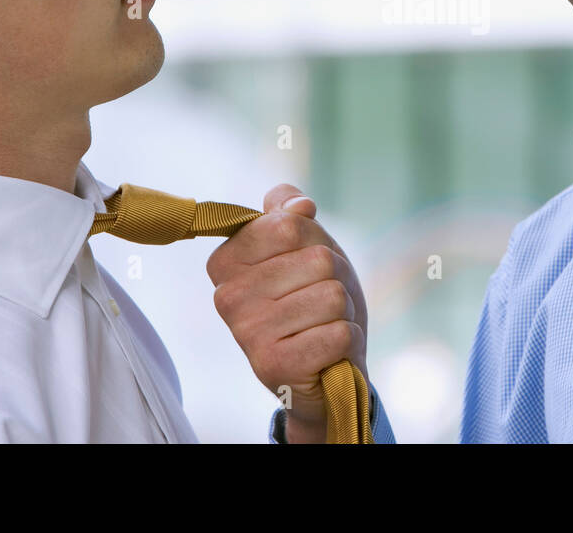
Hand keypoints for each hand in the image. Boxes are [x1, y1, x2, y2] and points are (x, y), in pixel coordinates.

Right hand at [205, 183, 368, 442]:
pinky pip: (340, 333)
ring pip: (333, 296)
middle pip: (318, 259)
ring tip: (323, 324)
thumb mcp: (302, 243)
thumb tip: (301, 205)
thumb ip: (288, 211)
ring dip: (344, 311)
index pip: (287, 224)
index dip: (313, 240)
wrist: (322, 365)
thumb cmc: (310, 295)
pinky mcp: (275, 367)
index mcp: (225, 261)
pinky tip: (328, 351)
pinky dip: (348, 339)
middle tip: (319, 301)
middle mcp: (227, 297)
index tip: (302, 264)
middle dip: (335, 278)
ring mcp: (247, 333)